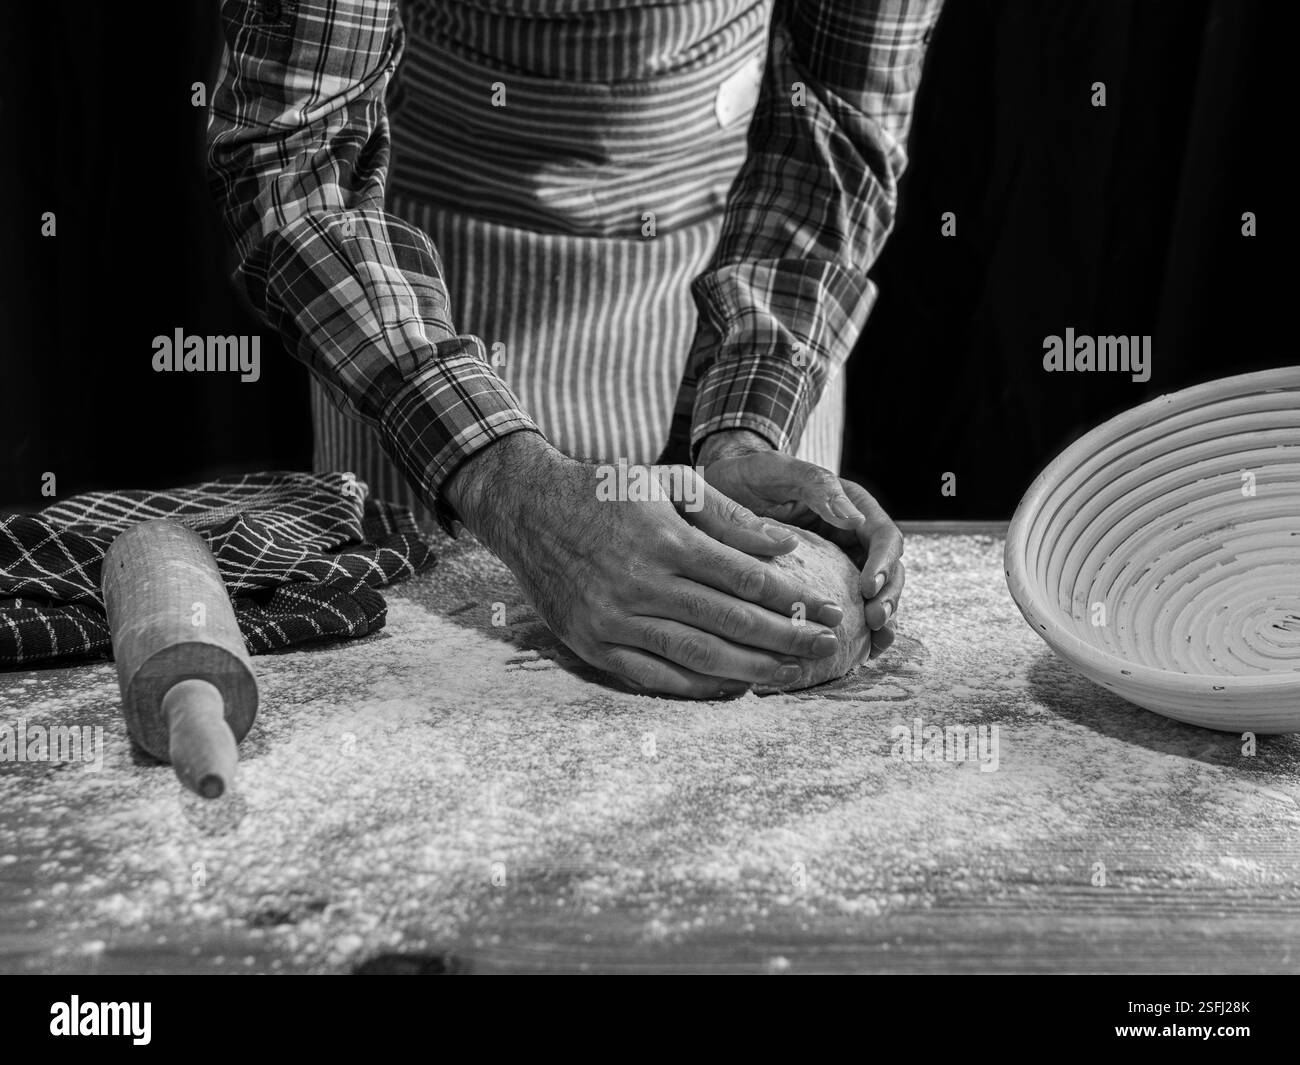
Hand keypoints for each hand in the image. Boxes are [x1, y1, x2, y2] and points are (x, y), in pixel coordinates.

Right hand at [443, 432, 850, 696]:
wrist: (528, 510)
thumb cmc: (607, 493)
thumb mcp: (668, 484)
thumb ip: (728, 515)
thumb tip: (785, 547)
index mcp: (665, 539)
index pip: (745, 579)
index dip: (792, 599)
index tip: (827, 609)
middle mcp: (640, 583)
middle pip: (730, 622)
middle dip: (786, 639)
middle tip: (827, 647)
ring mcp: (613, 619)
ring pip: (697, 655)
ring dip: (752, 670)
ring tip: (793, 675)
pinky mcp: (592, 645)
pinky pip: (655, 677)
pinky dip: (698, 688)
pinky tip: (735, 687)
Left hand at [697, 429, 904, 658]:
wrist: (723, 487)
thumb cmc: (751, 474)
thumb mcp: (779, 470)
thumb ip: (817, 486)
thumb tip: (854, 519)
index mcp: (852, 505)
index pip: (884, 537)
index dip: (884, 564)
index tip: (868, 588)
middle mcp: (853, 535)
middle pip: (889, 570)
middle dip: (888, 597)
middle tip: (874, 622)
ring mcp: (841, 560)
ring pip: (875, 593)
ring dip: (881, 618)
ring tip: (876, 642)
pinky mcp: (825, 582)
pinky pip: (848, 606)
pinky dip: (859, 629)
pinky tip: (862, 651)